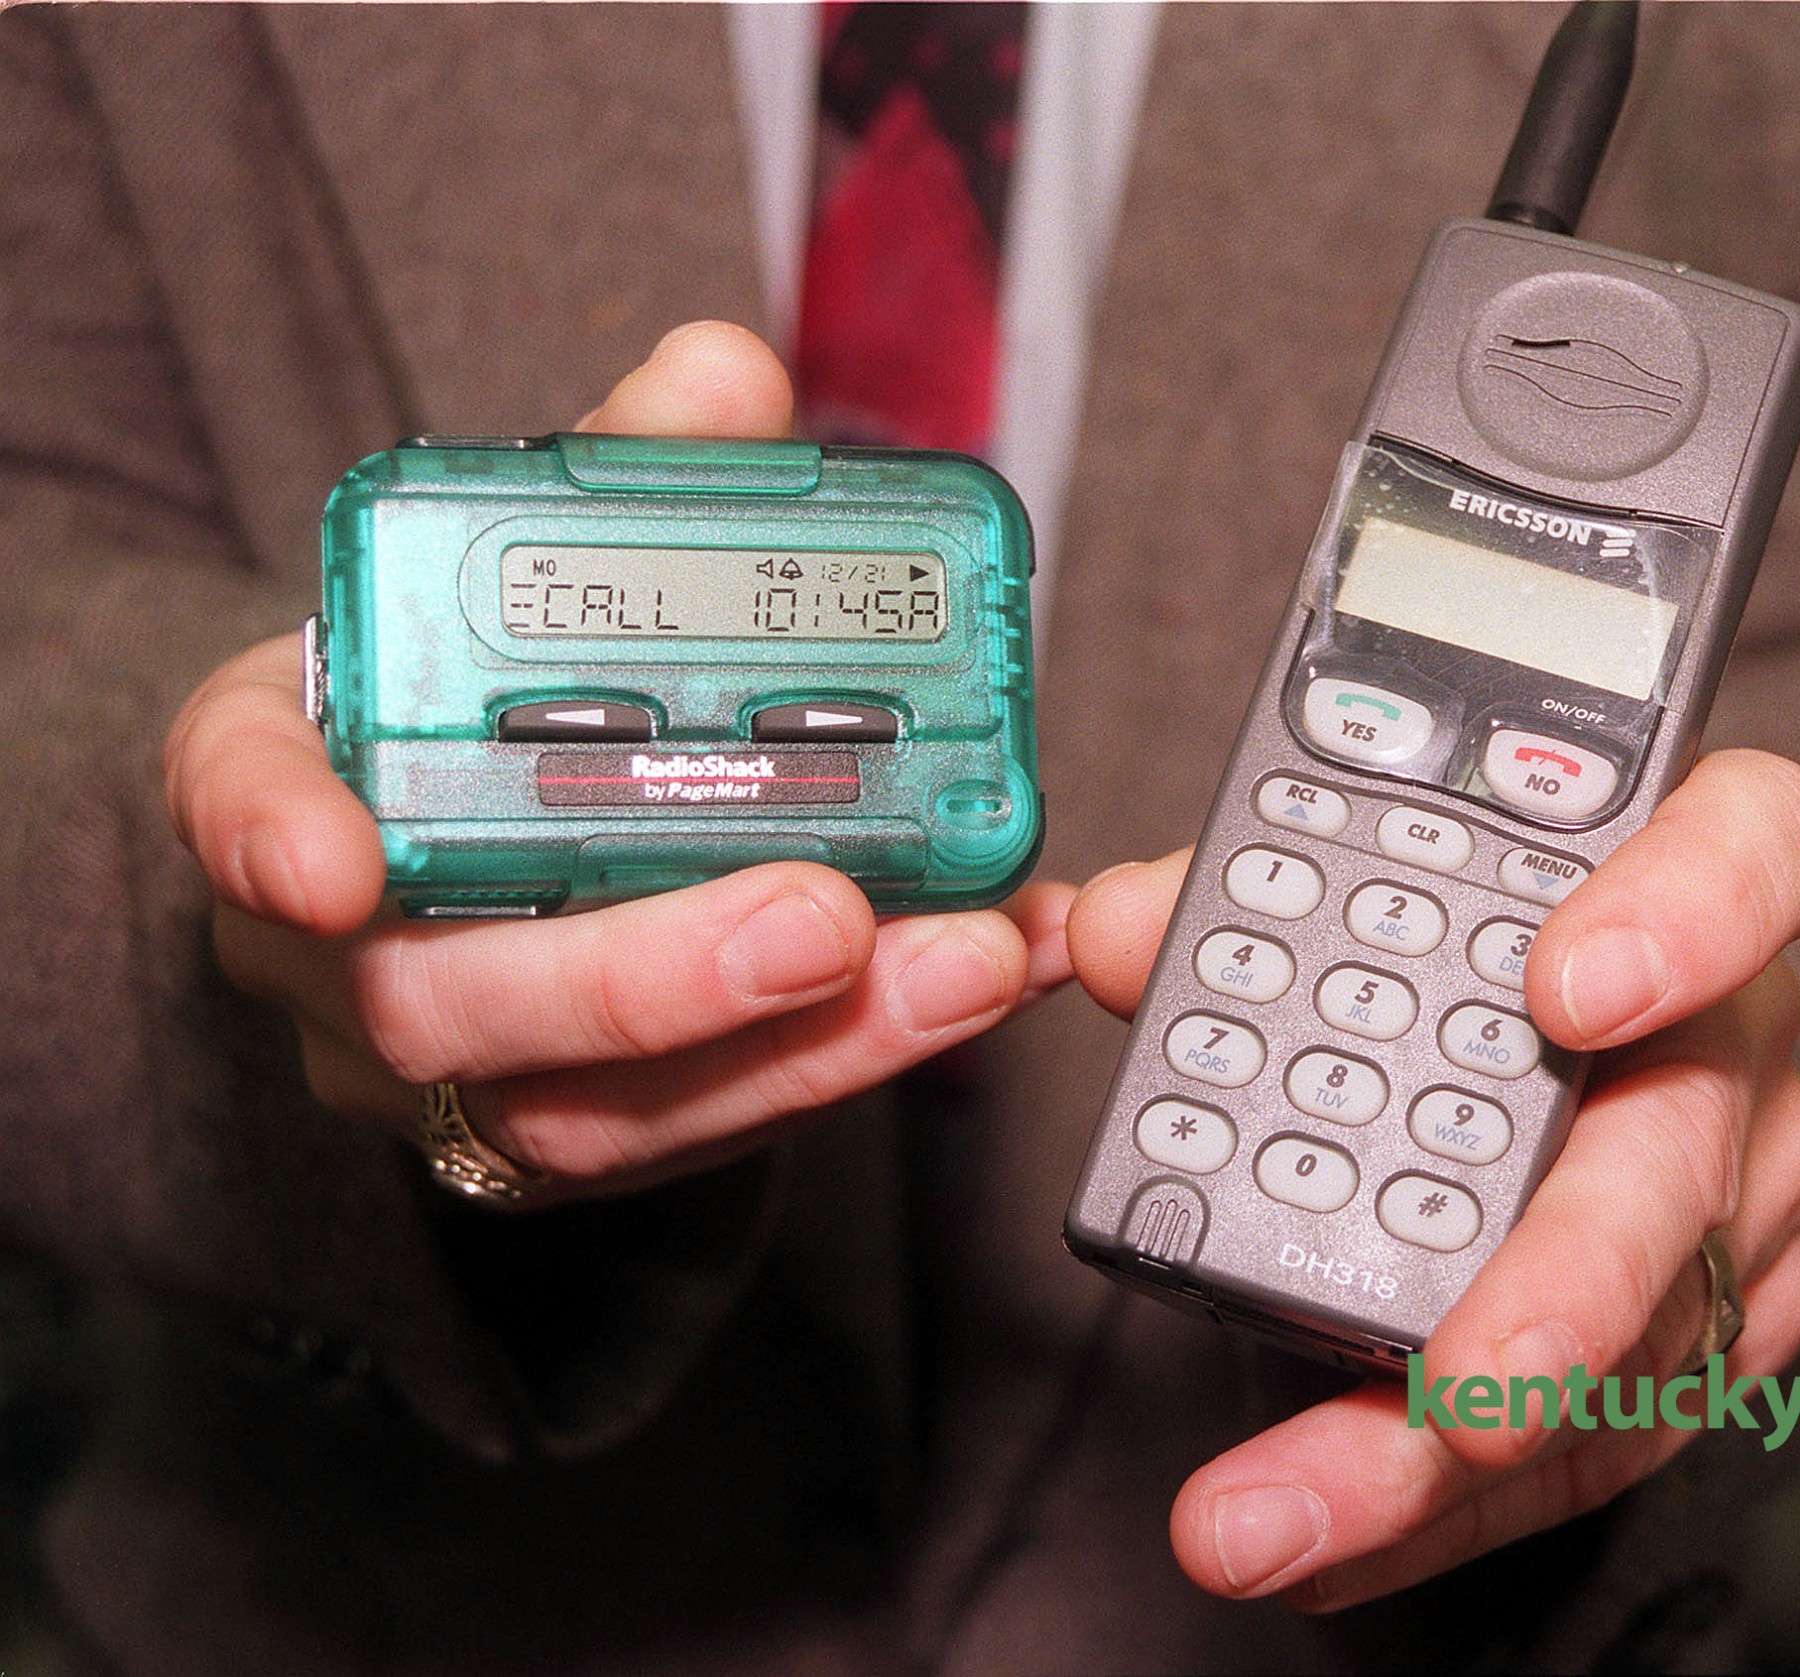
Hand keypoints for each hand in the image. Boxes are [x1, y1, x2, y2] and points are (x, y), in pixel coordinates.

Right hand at [164, 322, 1072, 1201]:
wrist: (483, 826)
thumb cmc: (494, 684)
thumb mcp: (534, 559)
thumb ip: (620, 469)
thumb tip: (726, 379)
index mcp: (301, 772)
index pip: (233, 798)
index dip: (268, 832)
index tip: (330, 864)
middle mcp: (350, 951)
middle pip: (442, 1005)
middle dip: (644, 974)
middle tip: (824, 913)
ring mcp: (463, 1069)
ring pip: (594, 1115)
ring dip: (801, 1046)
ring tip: (963, 961)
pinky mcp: (587, 1132)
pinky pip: (707, 1128)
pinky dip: (860, 1057)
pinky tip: (988, 974)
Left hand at [1066, 749, 1799, 1606]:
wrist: (1541, 1040)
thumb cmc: (1439, 946)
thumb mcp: (1328, 896)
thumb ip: (1221, 891)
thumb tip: (1114, 934)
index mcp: (1662, 884)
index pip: (1759, 848)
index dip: (1688, 909)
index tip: (1562, 992)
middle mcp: (1724, 1046)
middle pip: (1686, 1158)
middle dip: (1569, 1284)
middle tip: (1462, 1391)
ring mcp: (1733, 1199)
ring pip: (1633, 1348)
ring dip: (1449, 1453)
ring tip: (1291, 1515)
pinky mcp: (1705, 1331)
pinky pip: (1594, 1439)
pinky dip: (1444, 1498)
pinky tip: (1323, 1530)